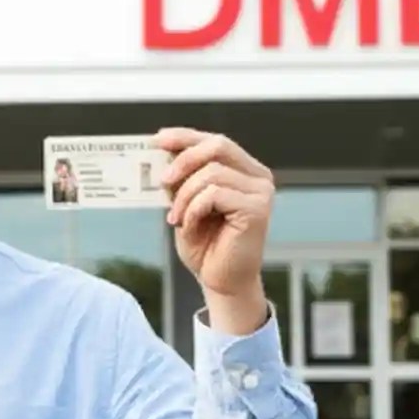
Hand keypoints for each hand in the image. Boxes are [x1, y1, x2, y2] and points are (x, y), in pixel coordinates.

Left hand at [154, 128, 273, 329]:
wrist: (220, 281)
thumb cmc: (206, 245)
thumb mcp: (186, 203)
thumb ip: (182, 178)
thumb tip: (164, 153)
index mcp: (243, 171)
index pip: (214, 141)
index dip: (185, 136)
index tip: (158, 139)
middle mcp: (257, 177)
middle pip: (218, 146)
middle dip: (184, 160)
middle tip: (163, 181)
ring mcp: (261, 192)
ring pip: (211, 173)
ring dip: (184, 196)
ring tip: (176, 218)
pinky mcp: (257, 210)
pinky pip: (214, 194)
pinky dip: (193, 209)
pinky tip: (189, 226)